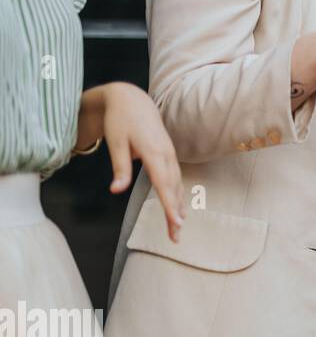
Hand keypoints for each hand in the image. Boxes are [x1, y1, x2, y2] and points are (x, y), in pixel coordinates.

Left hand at [85, 83, 186, 241]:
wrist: (132, 100)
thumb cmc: (121, 120)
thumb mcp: (116, 143)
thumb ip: (120, 167)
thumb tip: (116, 190)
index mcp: (154, 152)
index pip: (164, 184)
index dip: (170, 205)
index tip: (176, 223)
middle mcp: (166, 155)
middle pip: (173, 189)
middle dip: (176, 214)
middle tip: (176, 237)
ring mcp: (170, 154)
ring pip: (177, 185)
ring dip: (178, 207)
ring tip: (177, 228)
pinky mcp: (168, 154)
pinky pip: (176, 178)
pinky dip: (177, 195)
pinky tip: (178, 207)